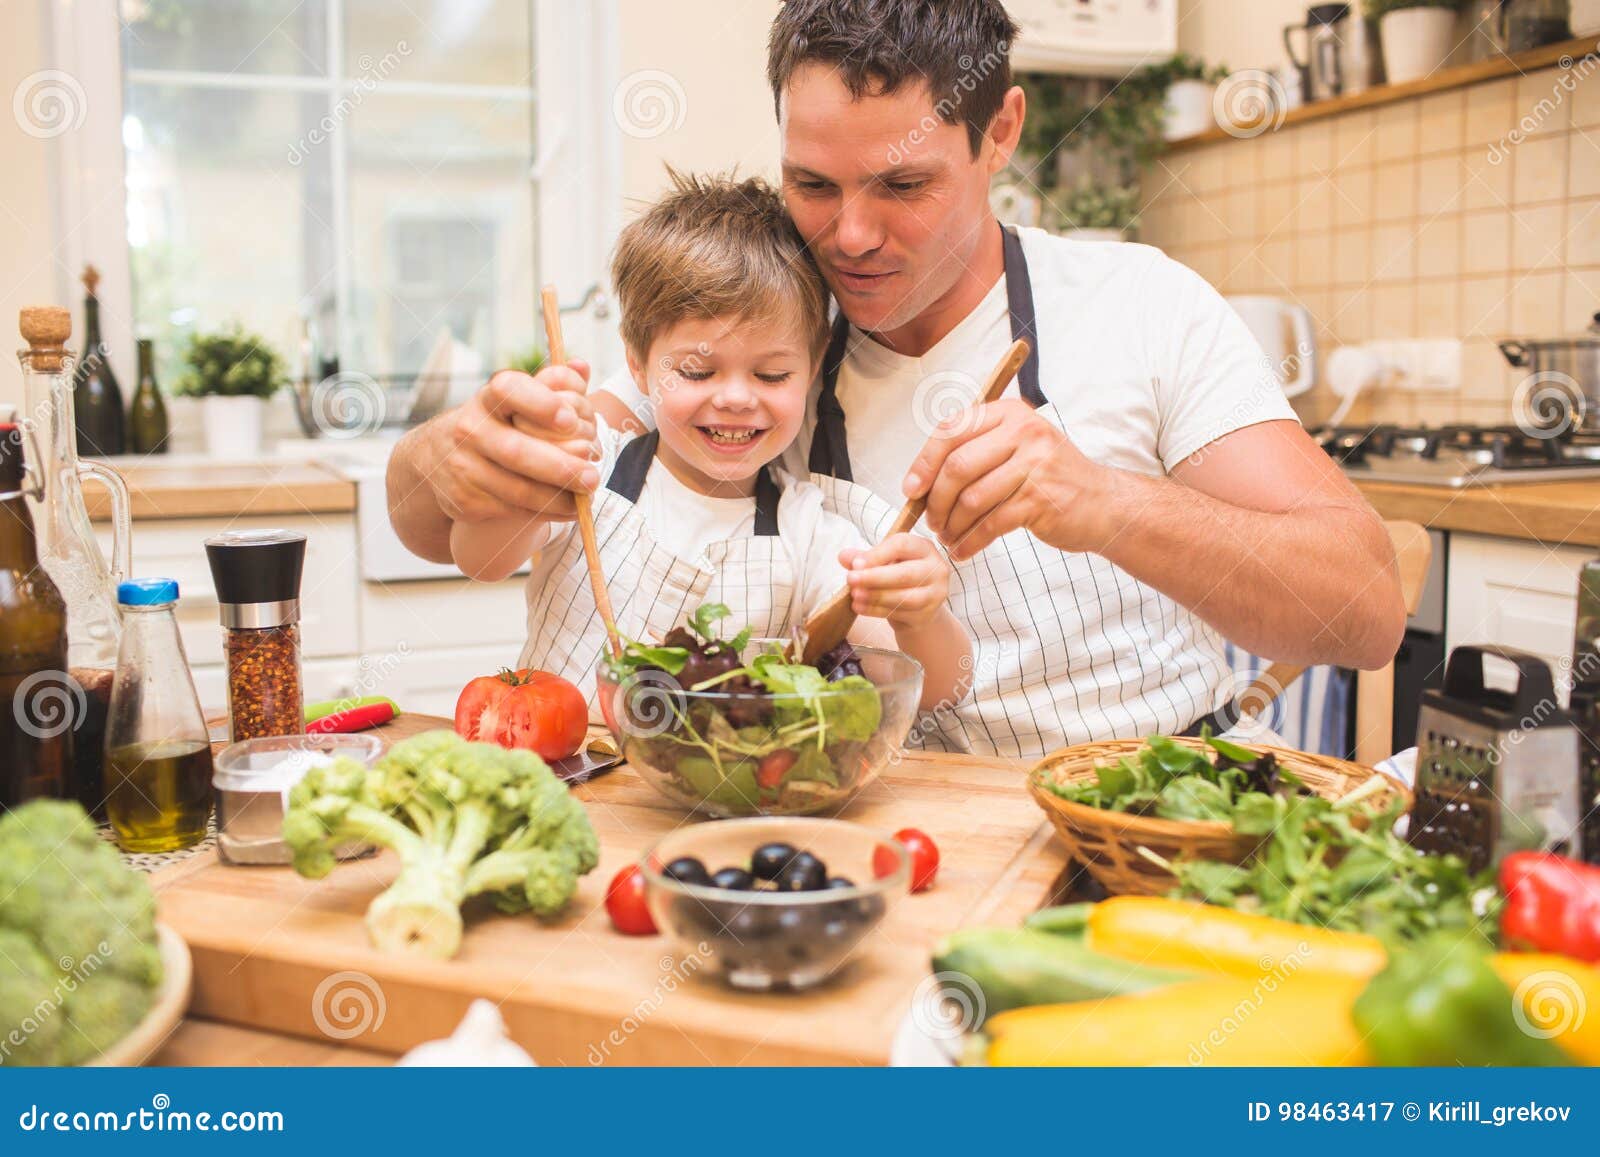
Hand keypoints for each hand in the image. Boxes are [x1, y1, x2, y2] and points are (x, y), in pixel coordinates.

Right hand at [417, 363, 600, 524]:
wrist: (435, 458)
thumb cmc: (496, 424)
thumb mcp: (516, 401)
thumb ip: (553, 384)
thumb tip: (583, 366)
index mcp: (488, 400)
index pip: (508, 390)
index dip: (540, 403)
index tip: (571, 420)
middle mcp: (469, 430)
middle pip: (516, 451)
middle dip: (560, 467)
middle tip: (593, 476)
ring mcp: (463, 467)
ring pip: (517, 489)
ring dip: (558, 497)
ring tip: (587, 496)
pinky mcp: (465, 500)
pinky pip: (512, 510)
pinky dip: (546, 512)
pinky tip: (568, 508)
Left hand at [839, 533, 950, 629]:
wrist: (917, 607)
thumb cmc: (898, 576)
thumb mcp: (884, 562)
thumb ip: (865, 558)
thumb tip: (844, 556)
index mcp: (924, 548)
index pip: (902, 545)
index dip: (877, 554)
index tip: (855, 564)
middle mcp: (936, 569)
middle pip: (905, 574)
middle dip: (874, 577)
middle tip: (850, 579)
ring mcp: (935, 594)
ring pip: (905, 597)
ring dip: (876, 596)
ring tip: (854, 595)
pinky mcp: (928, 614)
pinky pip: (900, 613)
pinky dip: (877, 610)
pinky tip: (860, 607)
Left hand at [906, 399, 1116, 559]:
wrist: (1102, 503)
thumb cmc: (1049, 478)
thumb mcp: (1017, 447)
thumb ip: (975, 450)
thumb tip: (919, 478)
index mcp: (1009, 414)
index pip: (952, 430)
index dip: (924, 463)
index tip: (911, 490)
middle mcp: (1024, 432)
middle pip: (957, 466)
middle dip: (936, 500)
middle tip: (931, 521)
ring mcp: (1035, 465)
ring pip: (972, 499)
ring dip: (952, 525)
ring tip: (948, 536)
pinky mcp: (1041, 500)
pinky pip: (991, 524)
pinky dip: (970, 541)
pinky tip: (963, 550)